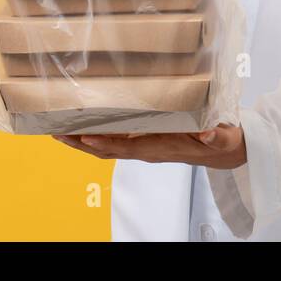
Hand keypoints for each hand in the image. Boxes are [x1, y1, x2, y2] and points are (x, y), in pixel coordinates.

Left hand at [51, 123, 245, 169]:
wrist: (225, 152)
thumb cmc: (222, 142)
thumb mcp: (224, 138)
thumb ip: (217, 136)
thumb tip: (209, 132)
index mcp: (162, 147)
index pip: (128, 147)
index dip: (106, 143)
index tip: (84, 136)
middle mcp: (147, 150)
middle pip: (107, 150)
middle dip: (80, 143)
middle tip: (55, 132)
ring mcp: (144, 148)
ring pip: (106, 148)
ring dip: (81, 142)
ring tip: (58, 130)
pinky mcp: (144, 143)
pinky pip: (114, 143)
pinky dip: (95, 137)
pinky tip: (83, 127)